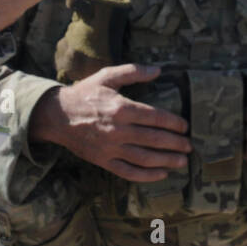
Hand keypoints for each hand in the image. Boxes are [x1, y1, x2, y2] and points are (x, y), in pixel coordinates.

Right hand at [30, 64, 191, 181]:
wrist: (57, 116)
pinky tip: (161, 174)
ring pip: (144, 158)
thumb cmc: (85, 93)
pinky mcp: (104, 161)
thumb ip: (133, 72)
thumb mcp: (107, 76)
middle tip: (189, 146)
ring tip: (182, 162)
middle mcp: (118, 130)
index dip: (173, 123)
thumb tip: (158, 70)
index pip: (155, 117)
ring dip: (166, 161)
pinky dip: (146, 175)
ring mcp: (110, 148)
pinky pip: (128, 172)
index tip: (185, 126)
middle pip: (154, 139)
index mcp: (121, 108)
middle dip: (175, 144)